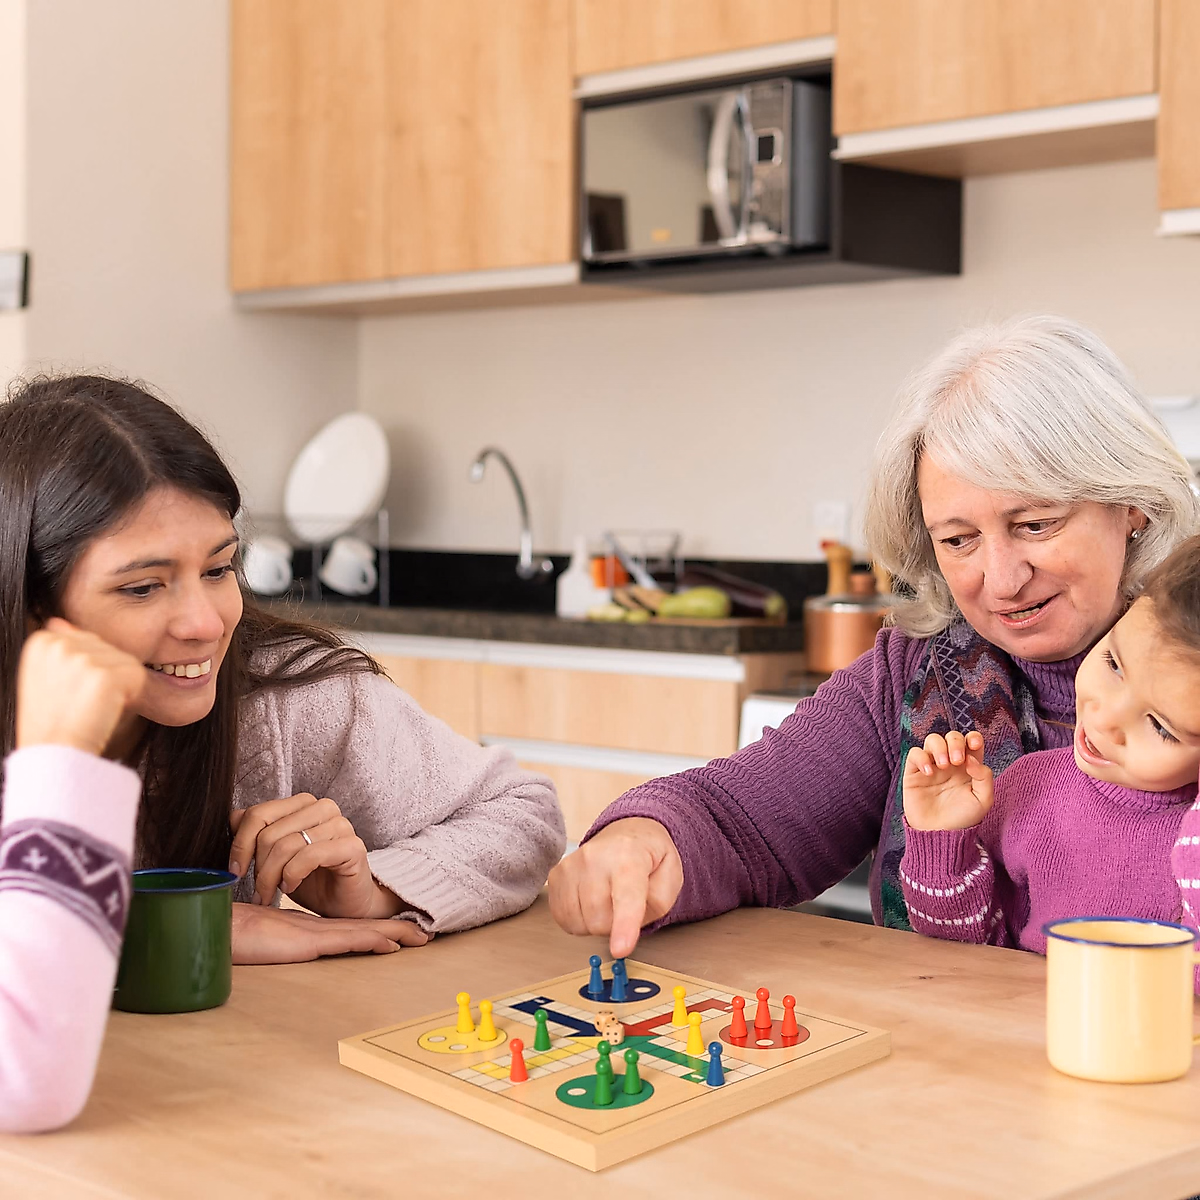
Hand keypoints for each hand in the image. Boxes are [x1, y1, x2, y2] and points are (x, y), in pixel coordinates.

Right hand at [16, 618, 146, 754]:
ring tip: (92, 708)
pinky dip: (131, 696)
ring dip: (119, 688)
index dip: (89, 673)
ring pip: (126, 663)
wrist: (55, 753)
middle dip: (106, 677)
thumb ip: (58, 647)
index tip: (70, 695)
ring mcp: (81, 657)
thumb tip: (58, 621)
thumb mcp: (45, 677)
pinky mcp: (104, 674)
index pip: (90, 641)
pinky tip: (105, 710)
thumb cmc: (53, 722)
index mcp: (41, 641)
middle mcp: (59, 643)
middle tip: (83, 704)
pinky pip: (138, 677)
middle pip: (110, 649)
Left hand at [228, 794, 401, 917]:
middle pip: (269, 832)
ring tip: (271, 894)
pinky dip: (293, 874)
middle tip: (258, 891)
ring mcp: (340, 824)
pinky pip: (309, 856)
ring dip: (272, 876)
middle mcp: (323, 808)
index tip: (234, 871)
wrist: (345, 903)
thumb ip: (257, 834)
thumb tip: (229, 819)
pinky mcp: (352, 846)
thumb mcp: (276, 857)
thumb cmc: (311, 880)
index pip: (258, 813)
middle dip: (257, 868)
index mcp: (303, 804)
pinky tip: (291, 886)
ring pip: (286, 845)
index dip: (240, 844)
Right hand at [231, 903, 428, 964]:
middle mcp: (312, 930)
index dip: (371, 930)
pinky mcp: (307, 940)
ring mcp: (311, 933)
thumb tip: (257, 945)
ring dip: (393, 934)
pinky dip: (372, 940)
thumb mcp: (250, 943)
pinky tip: (392, 944)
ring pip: (363, 931)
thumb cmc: (222, 938)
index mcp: (301, 932)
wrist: (207, 932)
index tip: (396, 935)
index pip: (344, 930)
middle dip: (393, 930)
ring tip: (421, 937)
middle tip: (422, 933)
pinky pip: (348, 939)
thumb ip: (262, 941)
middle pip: (361, 928)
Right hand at [547, 818, 682, 958]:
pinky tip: (590, 903)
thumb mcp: (671, 878)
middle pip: (599, 919)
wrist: (627, 835)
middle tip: (624, 906)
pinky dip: (579, 920)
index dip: (624, 926)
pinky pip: (563, 918)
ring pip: (579, 923)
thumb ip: (657, 905)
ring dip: (596, 923)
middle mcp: (595, 857)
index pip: (626, 896)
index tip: (621, 950)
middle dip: (615, 926)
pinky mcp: (555, 875)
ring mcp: (571, 865)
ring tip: (608, 901)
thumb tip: (627, 928)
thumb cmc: (649, 859)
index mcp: (630, 856)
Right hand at [903, 731, 993, 831]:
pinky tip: (929, 773)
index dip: (972, 737)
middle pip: (952, 736)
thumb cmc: (962, 818)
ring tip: (944, 766)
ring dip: (939, 747)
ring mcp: (932, 766)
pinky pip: (914, 754)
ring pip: (932, 739)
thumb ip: (984, 777)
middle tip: (957, 761)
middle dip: (955, 742)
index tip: (973, 745)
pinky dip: (921, 758)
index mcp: (969, 766)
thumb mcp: (983, 800)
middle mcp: (950, 762)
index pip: (971, 741)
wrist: (940, 834)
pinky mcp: (914, 772)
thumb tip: (972, 759)